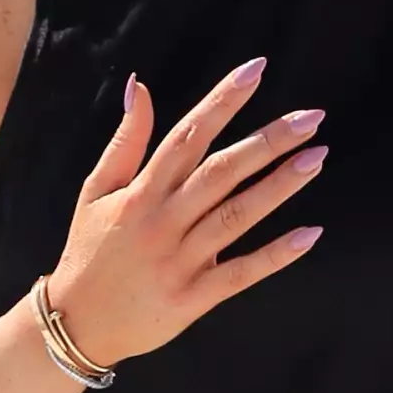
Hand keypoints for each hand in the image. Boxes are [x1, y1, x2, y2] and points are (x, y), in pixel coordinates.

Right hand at [46, 59, 326, 370]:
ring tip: (316, 158)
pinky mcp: (192, 298)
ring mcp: (179, 260)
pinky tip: (310, 234)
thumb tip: (139, 85)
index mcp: (141, 191)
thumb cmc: (89, 251)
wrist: (76, 323)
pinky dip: (275, 255)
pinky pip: (240, 273)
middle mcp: (162, 221)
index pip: (188, 135)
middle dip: (268, 141)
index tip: (257, 70)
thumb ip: (125, 139)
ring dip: (279, 187)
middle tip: (311, 117)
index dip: (223, 100)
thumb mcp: (96, 190)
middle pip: (221, 172)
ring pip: (236, 217)